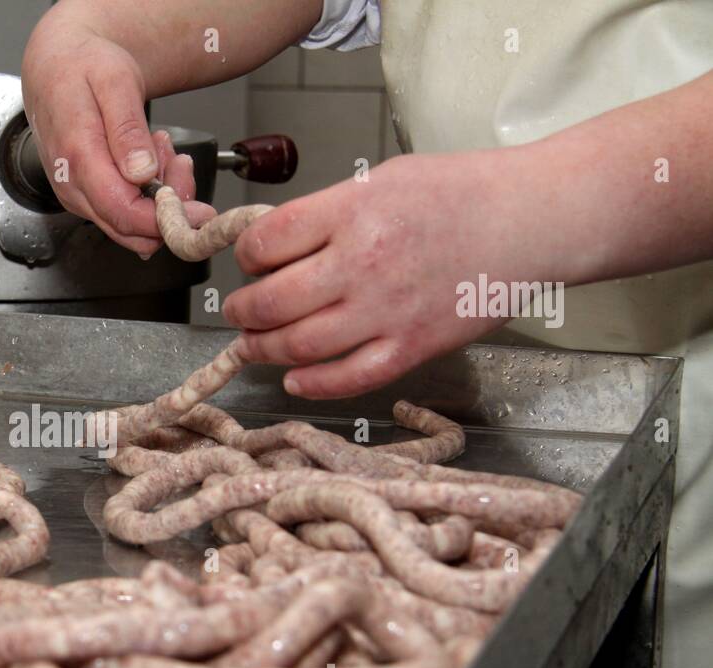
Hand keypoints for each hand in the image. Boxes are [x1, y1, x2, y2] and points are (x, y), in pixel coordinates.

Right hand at [22, 23, 215, 254]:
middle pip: (129, 226)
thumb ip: (127, 130)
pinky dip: (144, 195)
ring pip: (128, 225)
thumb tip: (141, 174)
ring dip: (157, 196)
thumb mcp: (115, 81)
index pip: (123, 211)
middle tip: (181, 162)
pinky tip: (147, 161)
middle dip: (168, 205)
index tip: (199, 211)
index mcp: (77, 157)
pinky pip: (121, 213)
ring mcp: (75, 196)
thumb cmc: (82, 67)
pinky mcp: (82, 198)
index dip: (165, 218)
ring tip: (161, 148)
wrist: (55, 67)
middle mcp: (71, 185)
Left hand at [222, 148, 552, 397]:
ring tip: (254, 344)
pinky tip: (294, 378)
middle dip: (241, 310)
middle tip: (238, 311)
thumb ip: (327, 213)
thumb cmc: (461, 193)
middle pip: (270, 301)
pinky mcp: (413, 346)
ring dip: (264, 349)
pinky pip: (348, 377)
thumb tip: (276, 245)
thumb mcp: (382, 180)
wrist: (532, 220)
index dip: (245, 256)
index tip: (249, 262)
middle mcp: (363, 263)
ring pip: (298, 344)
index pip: (265, 242)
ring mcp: (388, 310)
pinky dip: (312, 383)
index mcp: (352, 212)